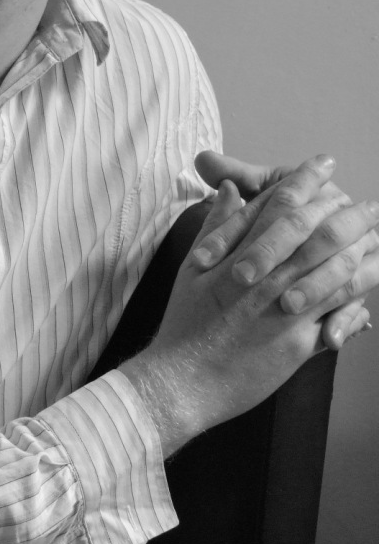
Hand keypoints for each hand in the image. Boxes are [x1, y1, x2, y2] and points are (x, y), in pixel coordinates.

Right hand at [123, 170, 372, 455]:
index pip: (280, 206)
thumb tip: (229, 189)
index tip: (323, 164)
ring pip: (336, 275)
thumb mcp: (192, 268)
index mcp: (241, 256)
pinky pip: (336, 320)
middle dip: (349, 215)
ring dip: (362, 254)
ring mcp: (287, 313)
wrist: (184, 379)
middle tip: (369, 203)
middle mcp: (269, 280)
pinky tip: (368, 294)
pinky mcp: (298, 346)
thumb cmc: (185, 322)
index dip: (305, 181)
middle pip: (320, 236)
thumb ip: (217, 227)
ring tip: (378, 239)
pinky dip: (355, 305)